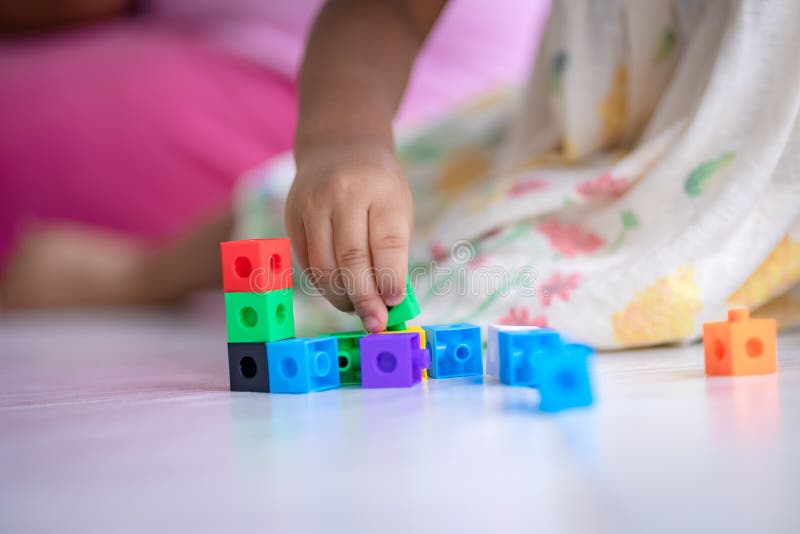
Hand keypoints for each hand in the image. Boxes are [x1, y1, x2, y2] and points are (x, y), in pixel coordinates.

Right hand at [285, 139, 412, 331]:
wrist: (339, 148)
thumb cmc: (378, 188)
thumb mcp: (397, 206)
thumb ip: (394, 251)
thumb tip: (389, 302)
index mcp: (380, 190)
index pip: (386, 241)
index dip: (390, 277)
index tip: (395, 303)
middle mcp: (343, 194)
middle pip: (351, 258)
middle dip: (365, 298)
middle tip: (375, 323)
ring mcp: (312, 204)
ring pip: (323, 265)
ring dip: (341, 297)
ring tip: (357, 310)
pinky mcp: (291, 216)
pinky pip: (307, 262)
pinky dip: (323, 284)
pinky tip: (339, 292)